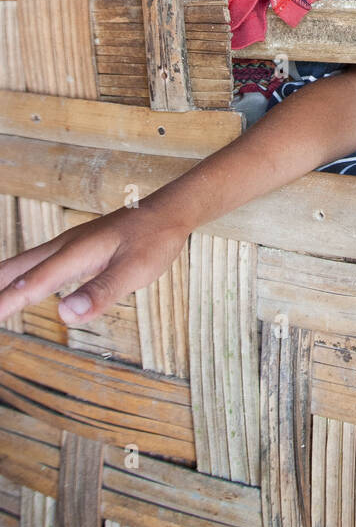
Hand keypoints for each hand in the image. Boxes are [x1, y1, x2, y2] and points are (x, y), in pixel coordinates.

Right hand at [0, 203, 190, 327]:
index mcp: (75, 253)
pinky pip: (37, 265)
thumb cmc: (154, 240)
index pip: (32, 284)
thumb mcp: (135, 270)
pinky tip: (19, 287)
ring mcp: (68, 246)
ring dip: (2, 282)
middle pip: (16, 270)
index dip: (6, 303)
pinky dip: (19, 278)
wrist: (168, 211)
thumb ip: (101, 292)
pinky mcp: (75, 249)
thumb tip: (64, 315)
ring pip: (23, 264)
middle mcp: (64, 247)